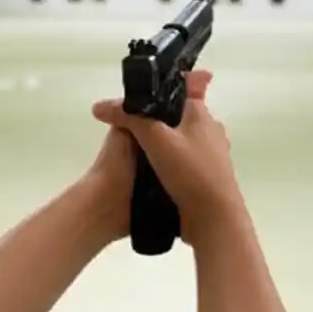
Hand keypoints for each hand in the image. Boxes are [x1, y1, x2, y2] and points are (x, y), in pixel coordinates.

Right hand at [91, 70, 239, 245]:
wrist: (213, 218)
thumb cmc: (188, 171)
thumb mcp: (155, 138)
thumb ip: (128, 118)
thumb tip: (99, 106)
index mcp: (201, 114)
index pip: (174, 93)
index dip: (150, 96)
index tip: (129, 106)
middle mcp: (209, 130)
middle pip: (174, 119)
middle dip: (152, 123)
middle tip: (126, 131)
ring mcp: (210, 155)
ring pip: (178, 142)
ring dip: (158, 146)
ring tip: (134, 153)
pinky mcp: (206, 176)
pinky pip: (182, 162)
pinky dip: (166, 163)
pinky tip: (150, 172)